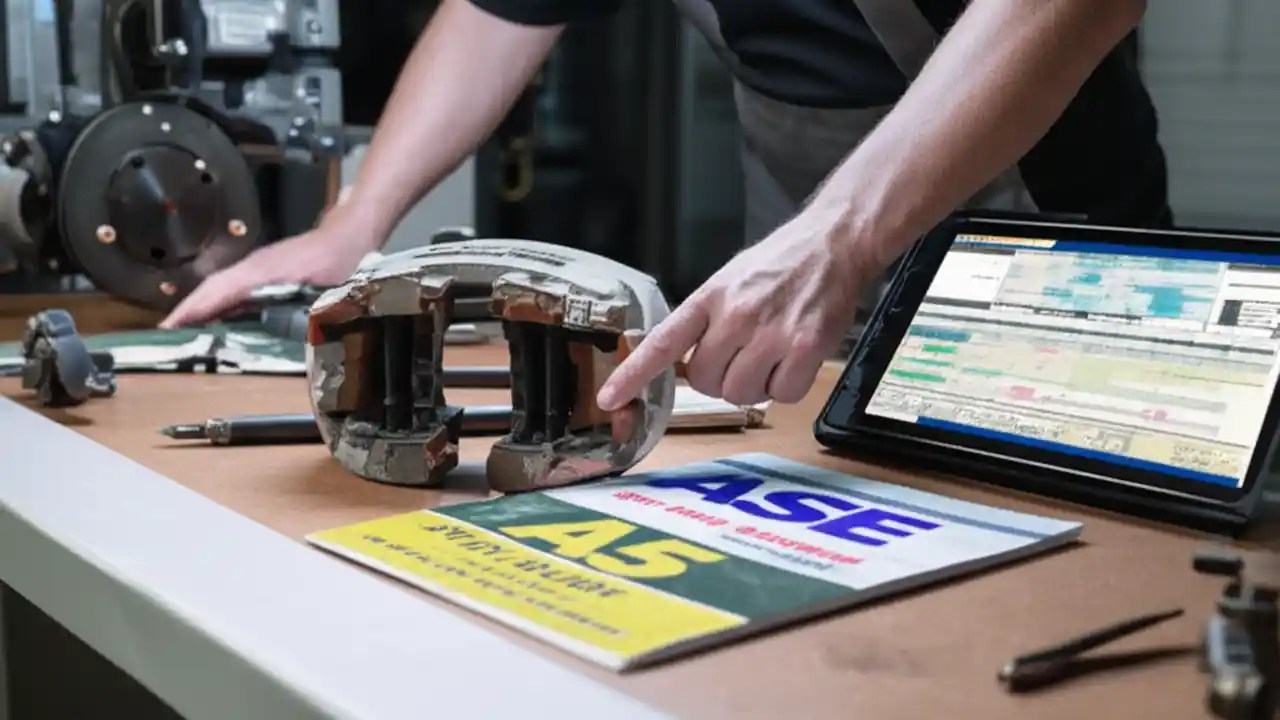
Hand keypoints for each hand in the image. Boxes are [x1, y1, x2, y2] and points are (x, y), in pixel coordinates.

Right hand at [158, 197, 381, 327]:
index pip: (220, 289)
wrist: (349, 234)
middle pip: (213, 288)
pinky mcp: (265, 272)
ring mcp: (258, 268)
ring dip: (201, 307)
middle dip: (188, 310)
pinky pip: (235, 289)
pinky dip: (220, 303)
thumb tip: (295, 336)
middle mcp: (254, 267)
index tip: (170, 326)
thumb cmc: (339, 261)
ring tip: (181, 333)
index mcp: (263, 271)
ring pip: (221, 288)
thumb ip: (311, 311)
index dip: (195, 308)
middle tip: (165, 336)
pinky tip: (216, 321)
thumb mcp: (330, 290)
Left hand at [597, 211, 873, 409]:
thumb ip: (704, 320)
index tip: (610, 399)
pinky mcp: (806, 347)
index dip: (633, 375)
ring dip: (754, 385)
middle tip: (742, 356)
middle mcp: (736, 314)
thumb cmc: (780, 264)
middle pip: (706, 382)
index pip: (663, 342)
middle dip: (720, 378)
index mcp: (710, 297)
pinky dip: (786, 387)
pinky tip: (793, 360)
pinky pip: (782, 395)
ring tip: (770, 354)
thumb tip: (683, 365)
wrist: (833, 242)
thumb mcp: (728, 281)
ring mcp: (772, 332)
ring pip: (741, 393)